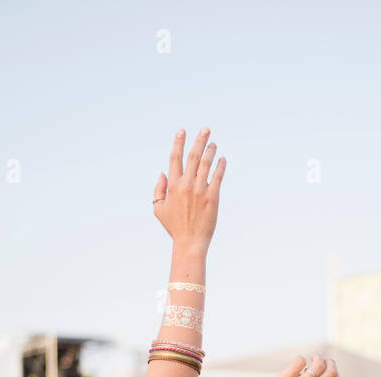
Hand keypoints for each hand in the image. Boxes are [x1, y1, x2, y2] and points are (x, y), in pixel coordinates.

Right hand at [153, 127, 224, 253]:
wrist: (190, 242)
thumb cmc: (174, 227)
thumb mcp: (158, 209)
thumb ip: (158, 190)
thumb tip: (163, 173)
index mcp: (172, 186)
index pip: (175, 158)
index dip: (178, 142)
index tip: (182, 131)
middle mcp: (186, 185)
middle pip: (193, 156)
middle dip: (199, 140)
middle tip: (206, 129)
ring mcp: (200, 190)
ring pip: (206, 164)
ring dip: (211, 151)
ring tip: (214, 143)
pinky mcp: (212, 197)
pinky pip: (218, 177)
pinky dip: (220, 166)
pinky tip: (222, 159)